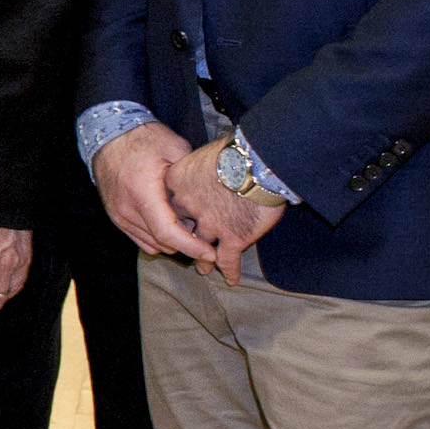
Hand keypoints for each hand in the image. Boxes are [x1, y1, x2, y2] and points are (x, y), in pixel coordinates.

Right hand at [92, 123, 221, 264]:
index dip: (191, 247)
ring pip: (152, 244)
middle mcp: (126, 209)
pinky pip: (141, 240)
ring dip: (172, 242)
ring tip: (188, 226)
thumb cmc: (142, 140)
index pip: (167, 232)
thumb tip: (209, 196)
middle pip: (162, 243)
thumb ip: (191, 174)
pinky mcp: (117, 218)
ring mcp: (119, 216)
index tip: (210, 254)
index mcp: (142, 192)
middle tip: (206, 233)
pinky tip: (171, 224)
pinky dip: (158, 239)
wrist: (108, 136)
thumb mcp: (173, 147)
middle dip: (186, 244)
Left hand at [164, 140, 287, 285]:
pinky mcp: (233, 237)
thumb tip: (209, 162)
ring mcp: (210, 224)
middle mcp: (189, 206)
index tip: (179, 216)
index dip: (176, 211)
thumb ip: (202, 164)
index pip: (170, 200)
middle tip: (185, 246)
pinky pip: (227, 260)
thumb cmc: (237, 150)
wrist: (259, 163)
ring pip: (201, 248)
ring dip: (204, 259)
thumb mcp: (208, 151)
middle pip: (181, 226)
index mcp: (178, 182)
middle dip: (184, 238)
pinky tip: (231, 278)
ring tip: (204, 268)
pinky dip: (230, 270)